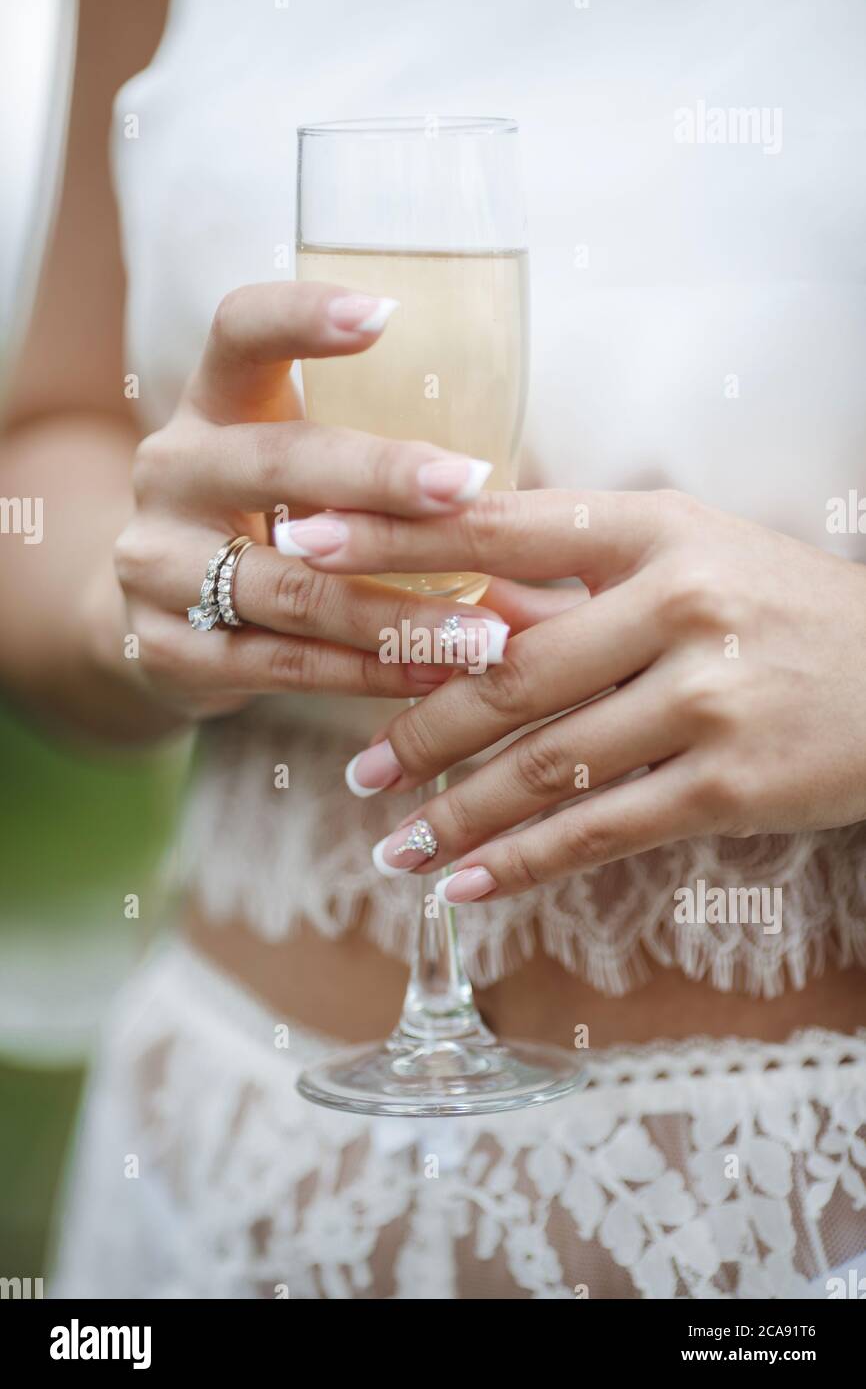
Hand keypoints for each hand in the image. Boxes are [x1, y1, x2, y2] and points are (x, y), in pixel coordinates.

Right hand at [108, 280, 549, 721]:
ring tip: (488, 636)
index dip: (302, 316)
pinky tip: (432, 677)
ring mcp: (157, 560)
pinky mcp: (163, 646)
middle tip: (472, 487)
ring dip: (399, 614)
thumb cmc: (266, 526)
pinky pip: (280, 664)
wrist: (161, 621)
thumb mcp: (292, 470)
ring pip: (292, 586)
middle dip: (384, 478)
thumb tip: (510, 467)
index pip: (240, 331)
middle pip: (281, 463)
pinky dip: (365, 674)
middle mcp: (173, 469)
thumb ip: (365, 455)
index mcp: (213, 405)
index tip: (385, 313)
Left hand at [317, 488, 865, 899]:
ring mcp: (704, 695)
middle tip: (355, 771)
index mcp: (654, 529)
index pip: (497, 525)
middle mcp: (676, 603)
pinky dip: (523, 862)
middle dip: (416, 728)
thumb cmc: (776, 608)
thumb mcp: (688, 554)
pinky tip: (466, 886)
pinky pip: (599, 829)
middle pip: (507, 671)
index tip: (303, 541)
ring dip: (456, 813)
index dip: (391, 537)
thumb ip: (579, 571)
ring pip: (543, 764)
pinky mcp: (728, 782)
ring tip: (393, 844)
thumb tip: (457, 590)